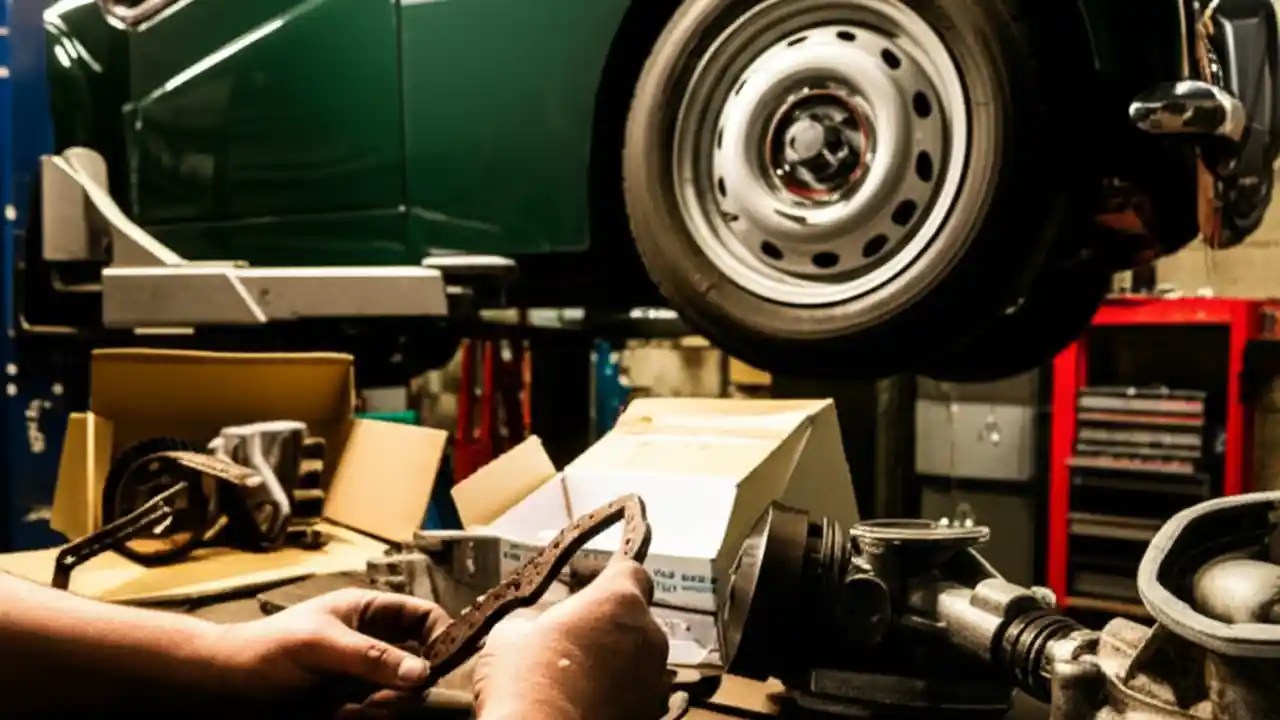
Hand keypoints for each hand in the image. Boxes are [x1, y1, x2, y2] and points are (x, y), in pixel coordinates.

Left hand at [217, 588, 450, 698]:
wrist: (226, 683)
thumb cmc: (268, 649)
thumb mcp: (322, 646)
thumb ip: (372, 657)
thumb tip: (422, 673)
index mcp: (369, 611)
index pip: (423, 616)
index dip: (441, 635)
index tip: (443, 664)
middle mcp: (372, 641)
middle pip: (419, 659)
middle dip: (410, 682)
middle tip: (391, 698)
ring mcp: (363, 673)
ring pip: (401, 692)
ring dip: (386, 705)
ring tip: (355, 710)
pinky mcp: (351, 702)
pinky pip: (378, 711)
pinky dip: (369, 716)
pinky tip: (342, 716)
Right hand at [472, 558, 669, 719]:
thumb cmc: (525, 680)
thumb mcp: (511, 634)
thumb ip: (539, 620)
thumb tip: (538, 629)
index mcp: (618, 601)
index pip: (631, 572)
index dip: (613, 578)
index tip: (596, 588)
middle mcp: (648, 636)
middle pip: (634, 620)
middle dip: (608, 628)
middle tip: (572, 643)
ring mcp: (655, 680)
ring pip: (638, 660)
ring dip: (616, 664)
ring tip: (576, 682)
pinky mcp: (653, 715)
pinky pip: (637, 695)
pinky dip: (618, 697)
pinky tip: (587, 706)